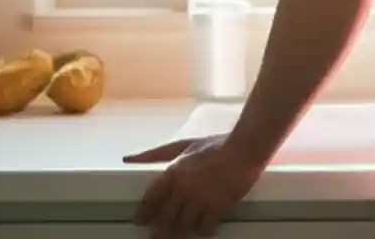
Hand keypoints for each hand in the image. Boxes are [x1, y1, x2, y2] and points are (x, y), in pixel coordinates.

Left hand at [124, 134, 265, 237]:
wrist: (246, 147)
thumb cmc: (216, 144)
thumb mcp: (184, 145)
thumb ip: (156, 153)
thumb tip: (128, 158)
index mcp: (173, 172)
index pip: (151, 199)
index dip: (144, 213)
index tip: (141, 221)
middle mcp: (183, 189)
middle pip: (165, 218)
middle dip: (160, 230)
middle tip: (158, 236)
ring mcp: (200, 199)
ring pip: (183, 226)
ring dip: (181, 231)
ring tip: (180, 233)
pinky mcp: (218, 206)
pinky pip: (205, 227)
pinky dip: (204, 230)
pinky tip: (204, 229)